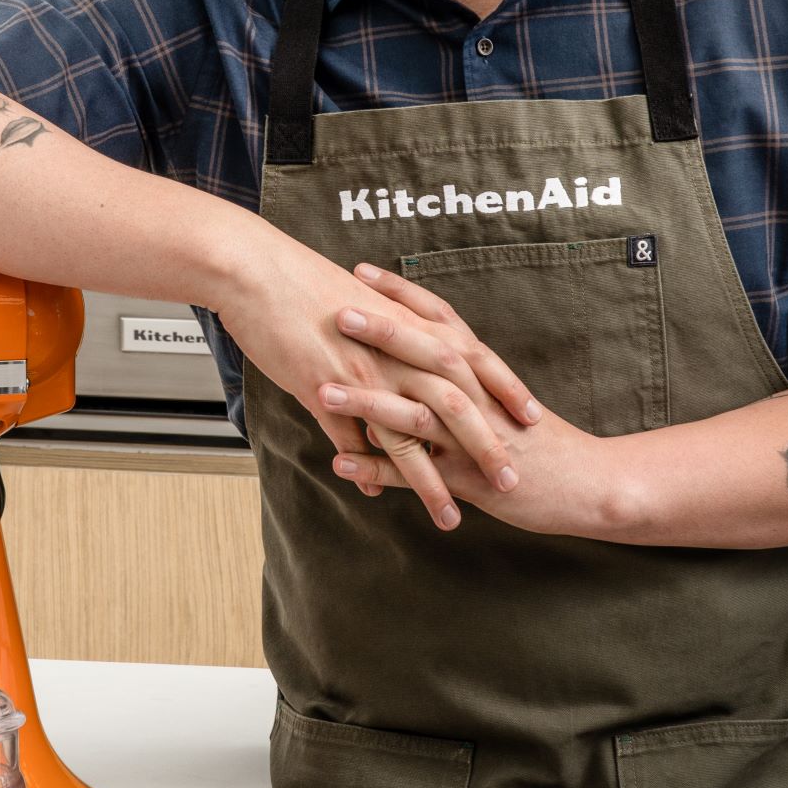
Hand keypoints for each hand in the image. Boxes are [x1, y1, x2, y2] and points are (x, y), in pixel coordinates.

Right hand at [213, 239, 539, 529]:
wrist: (256, 270)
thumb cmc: (304, 280)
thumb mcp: (360, 301)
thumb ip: (387, 330)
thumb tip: (405, 347)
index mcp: (408, 324)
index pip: (473, 359)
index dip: (504, 390)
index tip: (531, 418)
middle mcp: (394, 350)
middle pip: (455, 405)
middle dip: (487, 447)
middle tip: (511, 481)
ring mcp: (361, 373)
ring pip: (410, 437)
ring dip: (432, 483)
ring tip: (450, 517)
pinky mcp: (324, 391)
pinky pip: (353, 442)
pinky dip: (367, 473)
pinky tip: (375, 496)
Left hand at [319, 264, 611, 537]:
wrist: (589, 483)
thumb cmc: (538, 438)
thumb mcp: (499, 397)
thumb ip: (459, 374)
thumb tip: (410, 354)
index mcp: (481, 370)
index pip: (438, 319)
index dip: (400, 294)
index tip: (359, 271)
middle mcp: (477, 396)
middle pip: (428, 355)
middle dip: (383, 333)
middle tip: (338, 312)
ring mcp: (473, 437)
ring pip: (416, 414)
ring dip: (368, 404)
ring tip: (323, 393)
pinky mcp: (472, 478)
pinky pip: (418, 474)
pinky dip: (377, 469)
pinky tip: (338, 464)